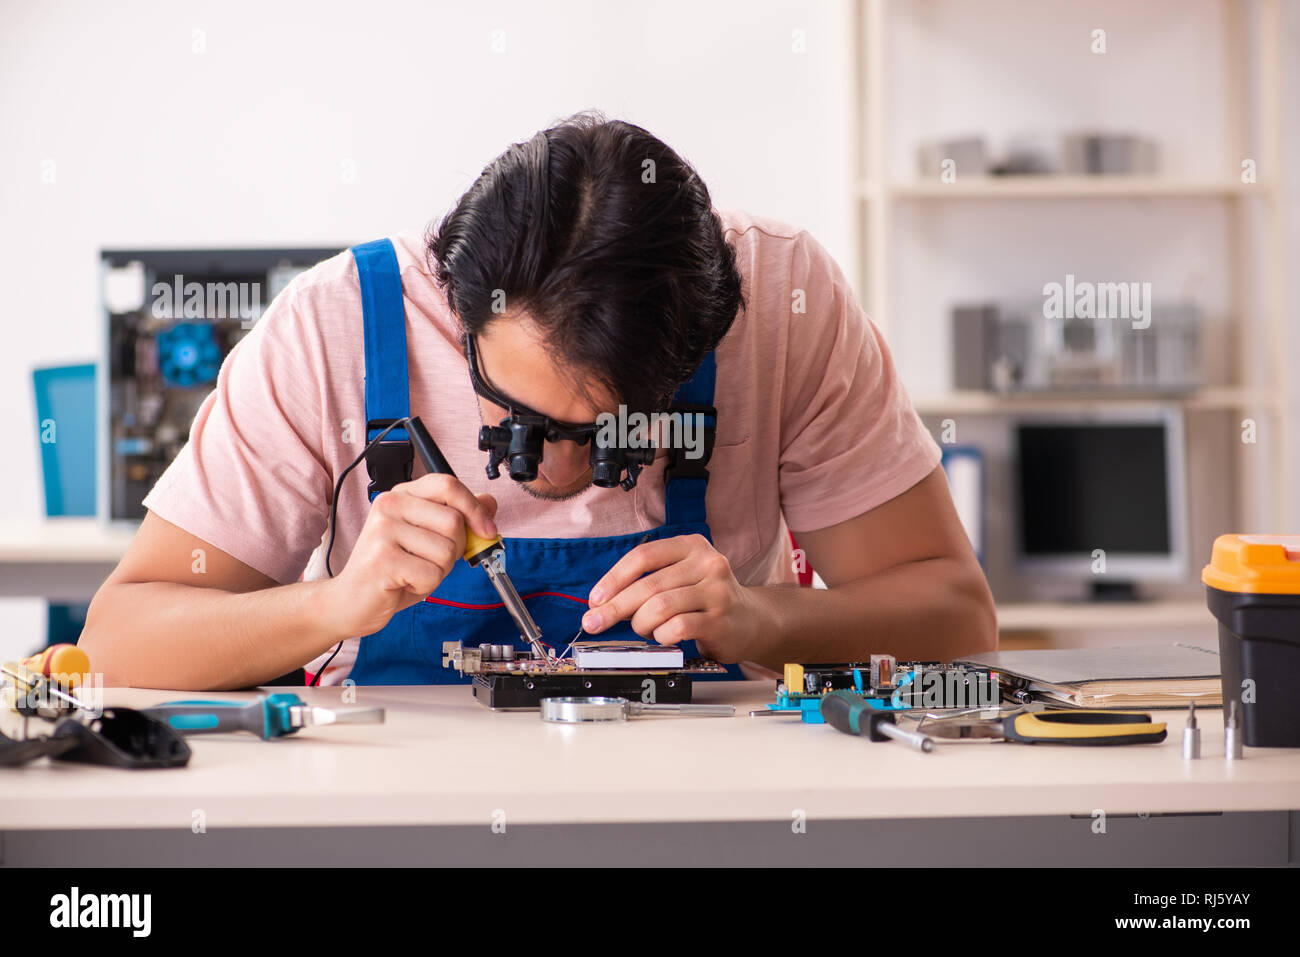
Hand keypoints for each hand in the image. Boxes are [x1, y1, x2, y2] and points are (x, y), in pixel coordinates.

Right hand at [323, 474, 497, 636]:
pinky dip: (425, 587)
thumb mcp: (428, 538)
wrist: (351, 600)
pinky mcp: (382, 558)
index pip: (448, 485)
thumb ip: (457, 518)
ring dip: (438, 571)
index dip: (474, 508)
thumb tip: (489, 502)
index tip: (487, 530)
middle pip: (454, 522)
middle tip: (427, 561)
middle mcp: (389, 505)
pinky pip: (432, 575)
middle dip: (454, 550)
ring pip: (446, 551)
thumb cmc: (391, 569)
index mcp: (402, 495)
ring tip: (412, 571)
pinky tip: (404, 583)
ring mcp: (383, 530)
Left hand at [580, 533, 765, 662]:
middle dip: (615, 607)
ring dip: (642, 624)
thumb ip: (649, 582)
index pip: (643, 556)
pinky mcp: (720, 619)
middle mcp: (707, 563)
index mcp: (691, 546)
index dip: (614, 578)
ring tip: (645, 629)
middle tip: (595, 623)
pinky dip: (662, 636)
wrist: (751, 621)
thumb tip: (603, 603)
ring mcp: (716, 591)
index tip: (595, 599)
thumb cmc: (707, 599)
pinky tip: (666, 637)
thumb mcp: (682, 577)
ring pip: (660, 607)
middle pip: (648, 584)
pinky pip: (677, 628)